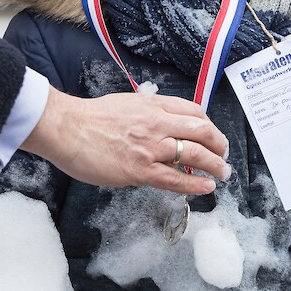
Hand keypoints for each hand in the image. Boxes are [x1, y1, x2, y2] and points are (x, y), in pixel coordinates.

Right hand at [20, 87, 230, 194]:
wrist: (65, 128)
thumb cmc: (89, 118)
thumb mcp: (125, 103)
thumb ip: (146, 111)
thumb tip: (160, 122)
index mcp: (153, 105)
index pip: (194, 111)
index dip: (209, 124)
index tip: (212, 134)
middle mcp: (157, 123)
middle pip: (202, 131)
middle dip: (219, 145)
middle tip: (224, 155)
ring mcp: (150, 147)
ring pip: (195, 155)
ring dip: (215, 165)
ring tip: (222, 173)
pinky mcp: (140, 170)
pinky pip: (176, 179)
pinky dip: (195, 184)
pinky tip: (206, 187)